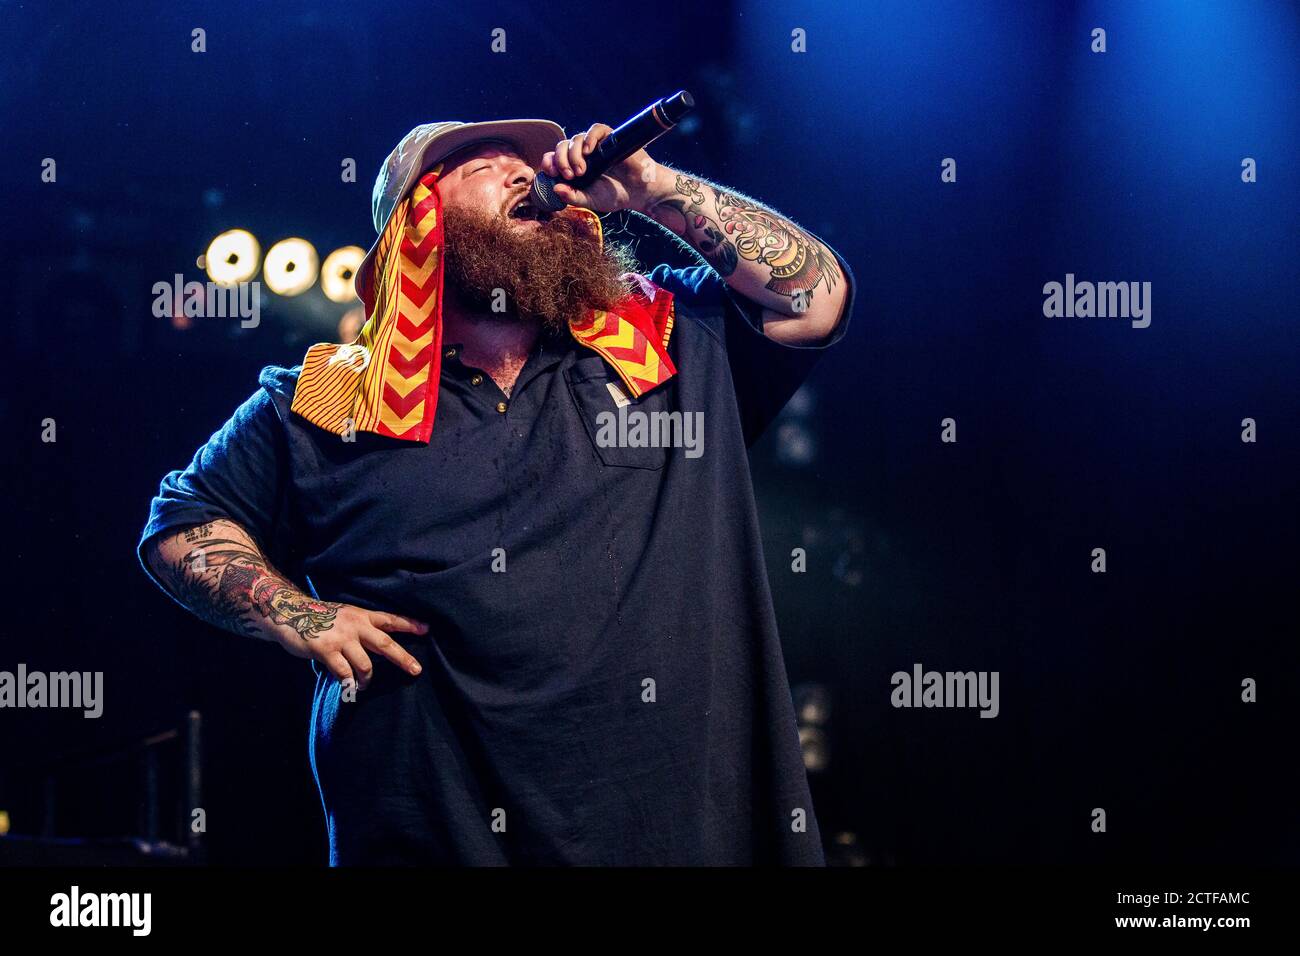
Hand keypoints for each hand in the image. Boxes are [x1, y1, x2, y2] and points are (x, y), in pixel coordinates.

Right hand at [269, 600, 427, 690]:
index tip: (427, 629)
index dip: (409, 624)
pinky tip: (348, 687)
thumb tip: (379, 647)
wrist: (289, 613)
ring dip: (367, 679)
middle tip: (416, 670)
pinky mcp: (326, 649)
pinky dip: (348, 683)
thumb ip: (361, 629)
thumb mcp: (344, 616)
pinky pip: (344, 672)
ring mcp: (341, 637)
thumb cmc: (318, 618)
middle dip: (403, 658)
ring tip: (363, 686)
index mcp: (361, 615)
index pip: (390, 619)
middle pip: (385, 643)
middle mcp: (355, 625)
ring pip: (365, 664)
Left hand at [539, 123, 663, 213]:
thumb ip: (572, 196)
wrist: (639, 192)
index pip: (553, 158)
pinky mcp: (609, 138)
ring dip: (573, 154)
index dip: (549, 163)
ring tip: (582, 171)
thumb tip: (555, 189)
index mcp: (572, 168)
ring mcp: (595, 145)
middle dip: (561, 160)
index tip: (553, 173)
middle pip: (561, 147)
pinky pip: (595, 129)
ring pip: (576, 139)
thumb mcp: (590, 200)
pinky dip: (590, 137)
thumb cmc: (614, 196)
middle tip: (569, 175)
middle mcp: (581, 154)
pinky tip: (589, 150)